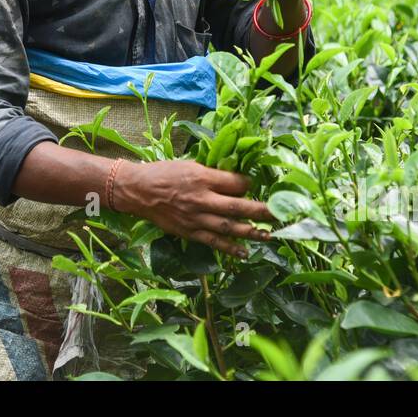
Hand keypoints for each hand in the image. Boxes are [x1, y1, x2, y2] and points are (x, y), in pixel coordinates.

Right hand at [114, 159, 272, 257]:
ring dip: (251, 232)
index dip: (248, 184)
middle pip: (238, 206)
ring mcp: (196, 218)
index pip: (235, 183)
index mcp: (202, 177)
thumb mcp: (189, 164)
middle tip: (280, 213)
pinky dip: (230, 248)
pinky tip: (245, 252)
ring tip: (269, 235)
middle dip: (262, 211)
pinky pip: (214, 242)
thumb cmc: (163, 173)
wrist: (137, 191)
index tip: (254, 184)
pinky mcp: (189, 232)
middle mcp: (201, 199)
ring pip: (229, 227)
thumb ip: (212, 172)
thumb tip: (236, 178)